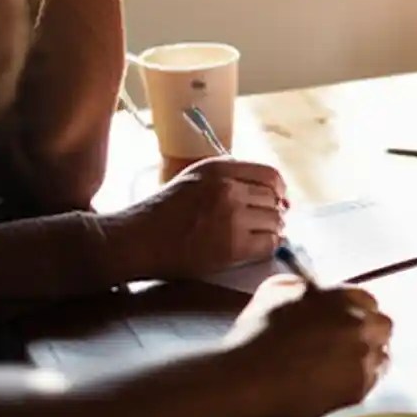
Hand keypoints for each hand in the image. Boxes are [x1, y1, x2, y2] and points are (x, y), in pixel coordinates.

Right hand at [106, 158, 288, 280]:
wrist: (137, 240)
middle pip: (274, 199)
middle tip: (264, 223)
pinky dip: (269, 246)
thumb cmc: (162, 212)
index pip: (269, 174)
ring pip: (275, 221)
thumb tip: (271, 191)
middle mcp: (228, 189)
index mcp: (219, 169)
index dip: (279, 189)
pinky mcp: (233, 246)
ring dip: (272, 230)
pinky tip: (257, 248)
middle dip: (273, 212)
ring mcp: (232, 218)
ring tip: (257, 235)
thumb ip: (228, 177)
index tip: (278, 199)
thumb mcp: (194, 178)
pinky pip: (270, 244)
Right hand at [224, 276, 392, 416]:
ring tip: (339, 370)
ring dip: (366, 360)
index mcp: (341, 297)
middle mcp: (358, 324)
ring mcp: (362, 358)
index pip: (368, 301)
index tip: (347, 323)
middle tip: (348, 347)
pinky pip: (370, 384)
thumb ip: (302, 285)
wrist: (244, 380)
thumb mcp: (273, 291)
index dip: (357, 313)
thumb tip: (314, 288)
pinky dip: (357, 384)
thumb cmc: (252, 335)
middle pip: (383, 327)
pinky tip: (335, 387)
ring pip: (380, 357)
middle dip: (369, 334)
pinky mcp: (358, 389)